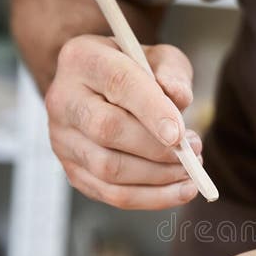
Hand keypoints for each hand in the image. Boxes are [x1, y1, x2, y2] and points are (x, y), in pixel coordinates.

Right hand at [46, 34, 201, 208]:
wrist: (102, 89)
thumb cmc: (135, 71)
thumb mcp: (158, 57)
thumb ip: (171, 72)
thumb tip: (178, 99)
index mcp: (82, 58)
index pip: (118, 83)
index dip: (152, 110)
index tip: (179, 134)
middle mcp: (63, 99)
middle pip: (107, 130)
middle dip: (157, 149)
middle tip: (193, 152)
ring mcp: (62, 139)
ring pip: (109, 169)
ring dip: (159, 177)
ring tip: (190, 170)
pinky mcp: (72, 170)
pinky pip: (112, 194)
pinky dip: (152, 197)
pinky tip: (180, 190)